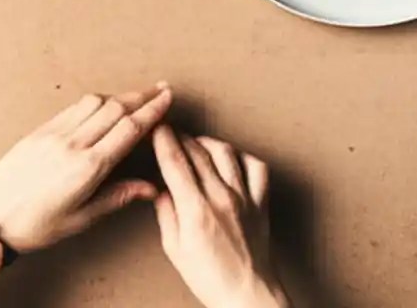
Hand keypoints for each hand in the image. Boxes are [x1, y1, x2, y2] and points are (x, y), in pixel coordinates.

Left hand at [0, 84, 172, 251]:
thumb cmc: (33, 226)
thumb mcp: (80, 219)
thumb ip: (116, 197)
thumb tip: (150, 188)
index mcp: (86, 168)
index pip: (128, 129)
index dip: (152, 110)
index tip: (167, 98)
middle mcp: (71, 144)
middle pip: (115, 109)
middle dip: (141, 97)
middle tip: (161, 90)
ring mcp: (53, 134)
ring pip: (93, 103)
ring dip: (118, 96)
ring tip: (137, 97)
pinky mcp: (38, 132)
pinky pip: (72, 109)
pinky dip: (93, 103)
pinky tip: (102, 106)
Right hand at [152, 126, 288, 307]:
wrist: (248, 296)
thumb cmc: (210, 279)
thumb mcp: (174, 249)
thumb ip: (166, 213)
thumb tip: (160, 190)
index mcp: (195, 209)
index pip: (175, 161)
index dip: (162, 139)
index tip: (155, 127)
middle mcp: (221, 197)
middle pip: (197, 151)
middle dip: (179, 135)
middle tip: (169, 131)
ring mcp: (245, 197)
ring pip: (225, 151)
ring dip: (206, 141)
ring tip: (195, 143)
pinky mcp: (261, 202)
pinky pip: (256, 166)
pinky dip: (241, 156)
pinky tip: (230, 159)